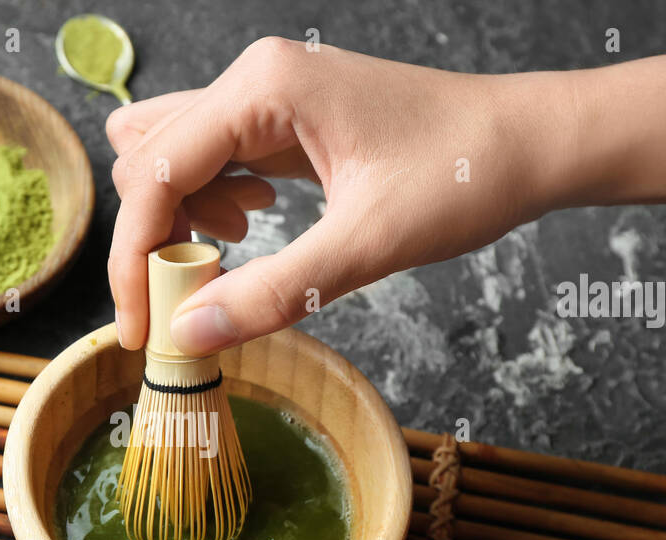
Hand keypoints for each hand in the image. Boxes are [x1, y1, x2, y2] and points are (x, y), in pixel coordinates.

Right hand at [105, 38, 565, 353]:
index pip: (153, 174)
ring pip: (174, 158)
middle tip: (196, 297)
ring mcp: (267, 96)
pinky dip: (213, 205)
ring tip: (233, 256)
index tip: (143, 330)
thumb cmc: (464, 174)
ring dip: (183, 219)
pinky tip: (254, 228)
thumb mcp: (367, 245)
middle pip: (148, 160)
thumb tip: (190, 334)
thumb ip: (274, 291)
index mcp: (263, 87)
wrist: (529, 143)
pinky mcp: (284, 119)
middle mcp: (254, 79)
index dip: (135, 258)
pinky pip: (214, 160)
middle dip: (156, 238)